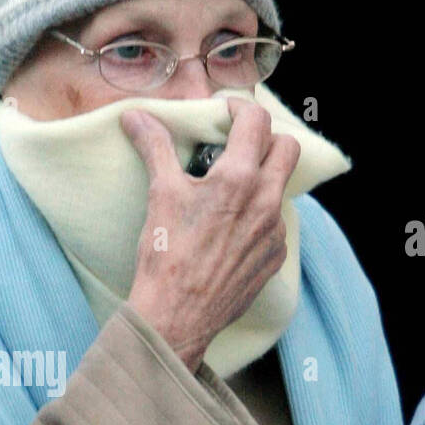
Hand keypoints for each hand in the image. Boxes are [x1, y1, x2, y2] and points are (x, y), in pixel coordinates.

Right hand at [123, 98, 299, 370]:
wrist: (177, 315)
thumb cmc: (166, 256)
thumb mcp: (160, 194)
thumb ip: (155, 148)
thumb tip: (136, 117)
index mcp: (239, 179)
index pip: (256, 121)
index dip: (241, 108)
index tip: (226, 113)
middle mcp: (265, 202)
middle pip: (288, 148)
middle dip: (266, 139)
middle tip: (239, 145)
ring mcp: (274, 231)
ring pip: (282, 188)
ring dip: (262, 179)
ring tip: (231, 191)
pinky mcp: (274, 257)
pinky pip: (276, 224)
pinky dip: (259, 217)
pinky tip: (231, 229)